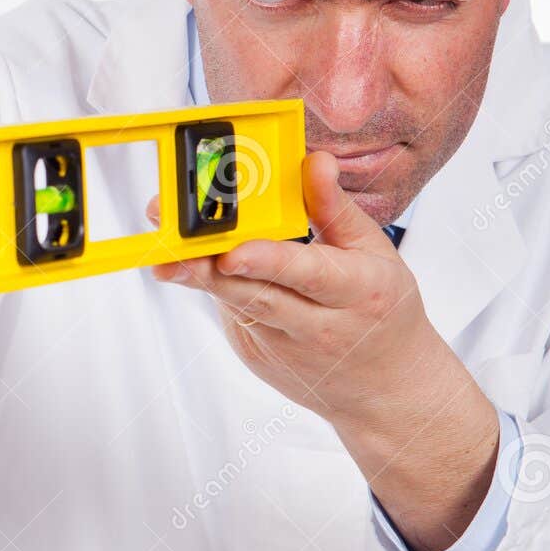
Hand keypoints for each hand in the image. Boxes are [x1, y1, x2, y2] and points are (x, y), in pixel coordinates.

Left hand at [147, 151, 499, 550]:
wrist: (384, 390)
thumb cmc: (382, 310)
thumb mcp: (375, 253)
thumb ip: (335, 208)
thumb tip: (314, 160)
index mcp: (356, 290)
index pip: (306, 274)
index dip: (266, 261)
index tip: (231, 251)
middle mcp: (319, 325)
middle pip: (256, 294)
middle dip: (210, 270)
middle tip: (171, 248)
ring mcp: (284, 347)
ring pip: (236, 306)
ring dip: (199, 279)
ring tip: (165, 259)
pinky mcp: (258, 356)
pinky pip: (232, 314)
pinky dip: (216, 288)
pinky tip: (199, 266)